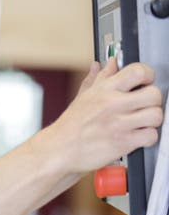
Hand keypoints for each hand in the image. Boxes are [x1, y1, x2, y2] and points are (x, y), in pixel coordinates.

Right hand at [50, 56, 162, 175]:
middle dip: (153, 102)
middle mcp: (113, 104)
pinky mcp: (122, 143)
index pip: (138, 71)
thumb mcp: (84, 97)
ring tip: (143, 123)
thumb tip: (108, 63)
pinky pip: (150, 136)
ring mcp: (119, 124)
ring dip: (152, 121)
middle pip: (153, 94)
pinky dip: (148, 138)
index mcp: (105, 90)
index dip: (148, 76)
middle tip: (146, 107)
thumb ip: (99, 79)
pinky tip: (139, 137)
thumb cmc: (70, 128)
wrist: (59, 151)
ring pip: (155, 115)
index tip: (145, 83)